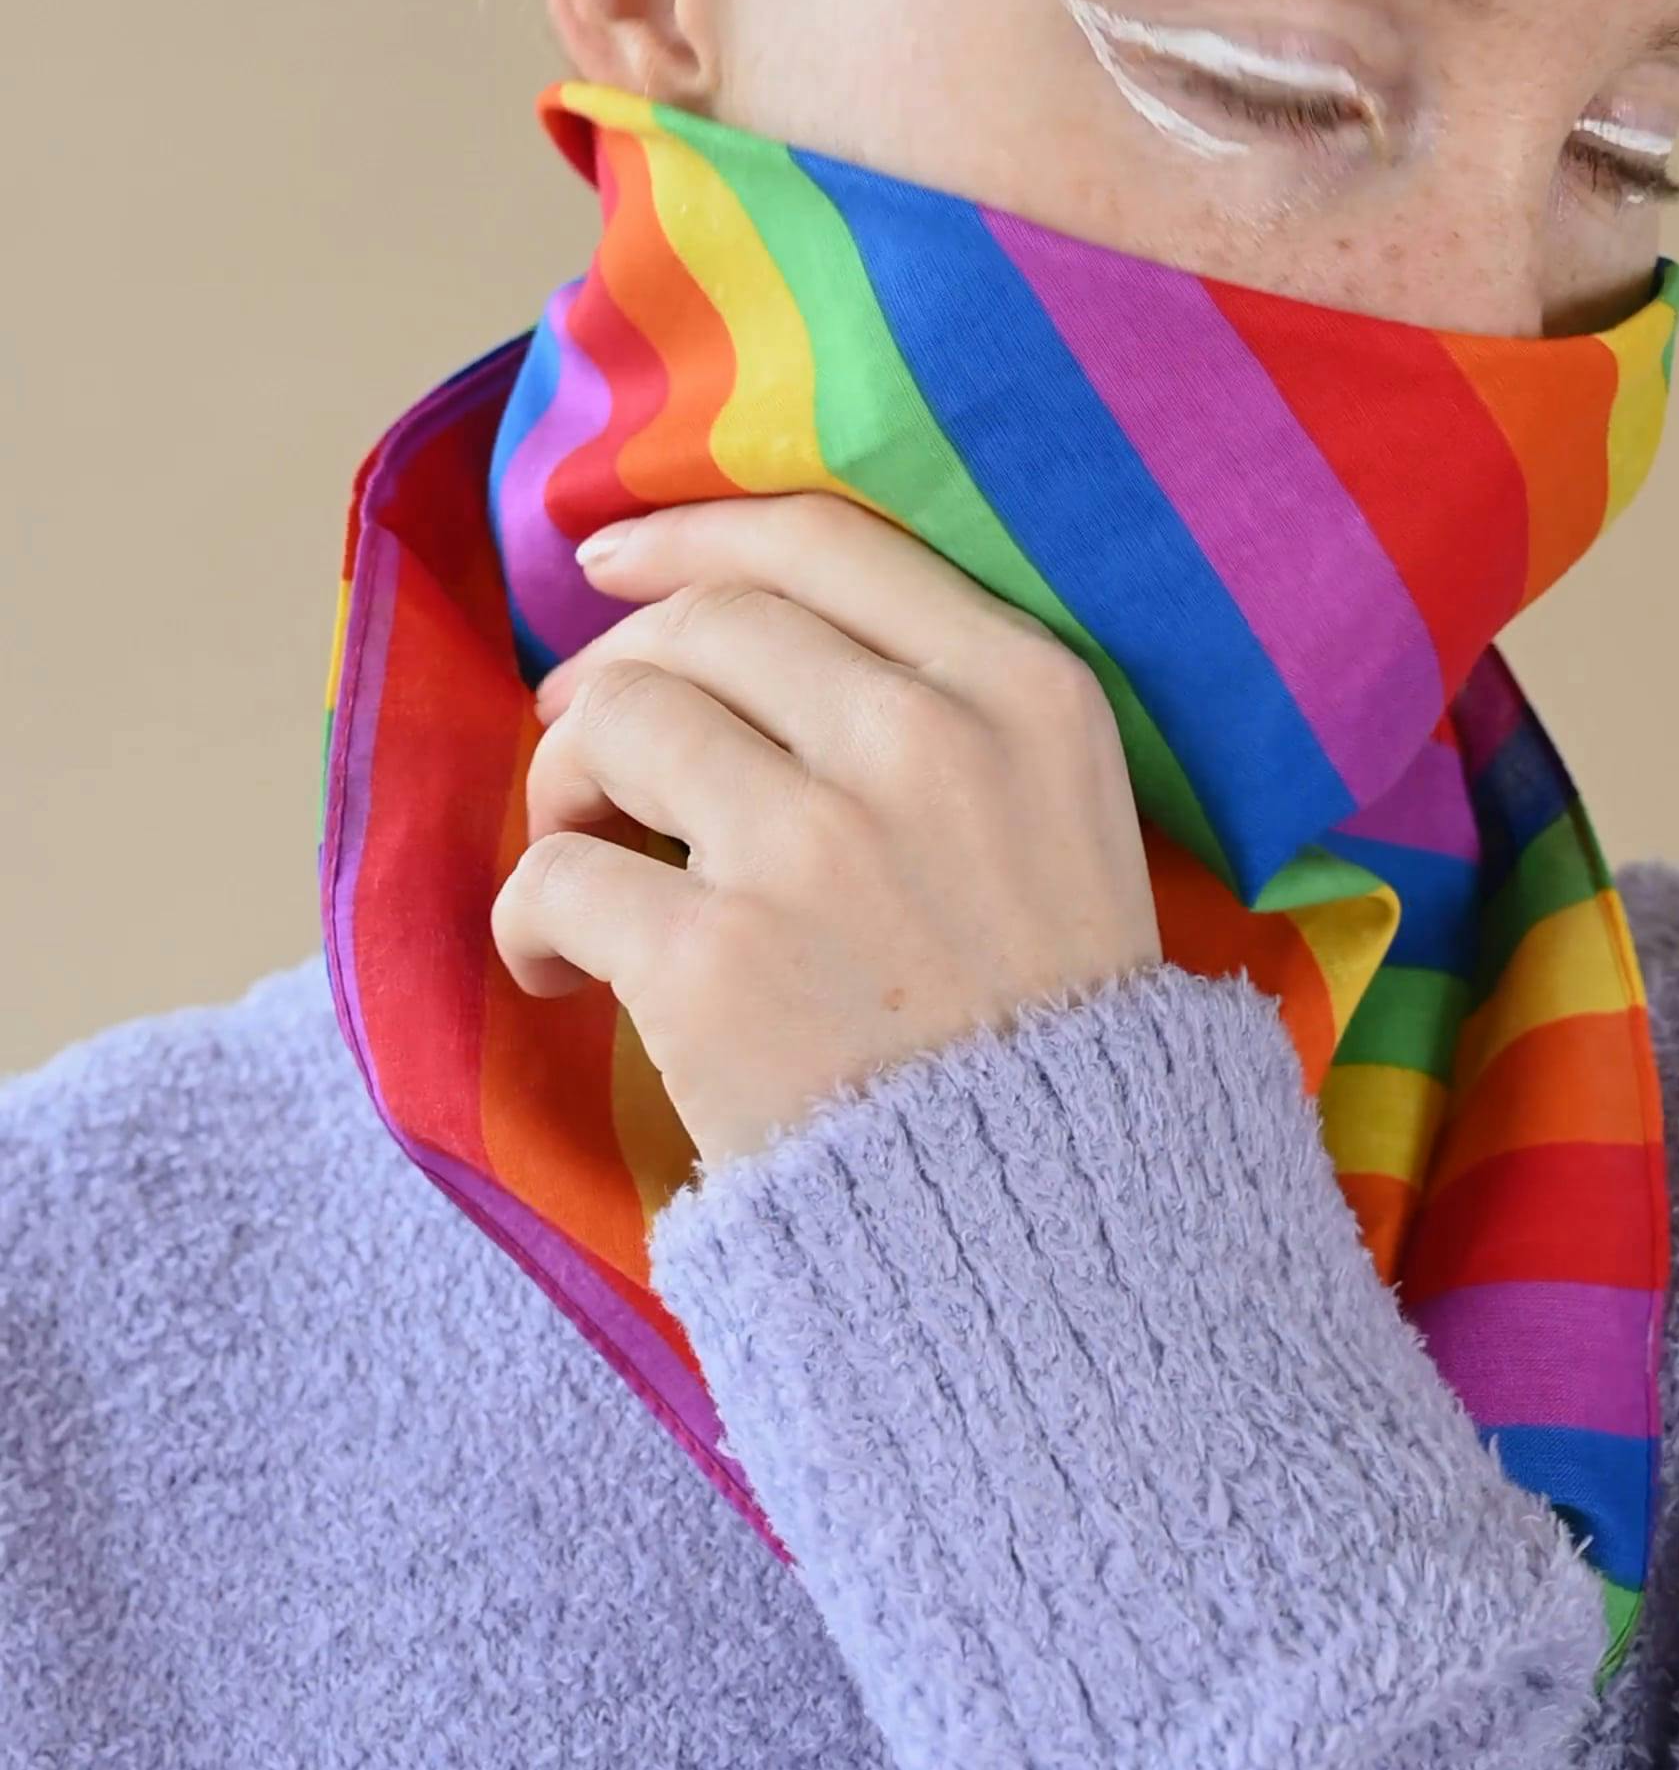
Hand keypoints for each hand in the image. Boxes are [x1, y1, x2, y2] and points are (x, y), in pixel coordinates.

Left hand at [490, 493, 1162, 1170]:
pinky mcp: (715, 961)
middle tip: (593, 759)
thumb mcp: (1058, 819)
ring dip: (565, 787)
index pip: (821, 542)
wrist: (1052, 1233)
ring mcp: (814, 847)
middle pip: (700, 628)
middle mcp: (922, 744)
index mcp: (1025, 691)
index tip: (612, 565)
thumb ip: (946, 711)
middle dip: (617, 676)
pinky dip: (530, 923)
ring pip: (613, 723)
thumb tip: (719, 634)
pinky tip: (560, 976)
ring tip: (582, 864)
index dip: (692, 536)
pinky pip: (555, 878)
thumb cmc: (1044, 1032)